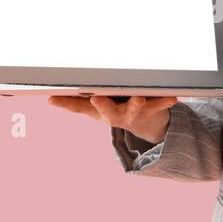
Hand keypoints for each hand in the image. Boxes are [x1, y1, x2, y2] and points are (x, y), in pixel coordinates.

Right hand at [47, 94, 178, 144]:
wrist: (147, 124)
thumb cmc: (116, 109)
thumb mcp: (93, 110)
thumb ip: (74, 103)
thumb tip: (49, 99)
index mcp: (102, 112)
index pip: (82, 108)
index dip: (69, 104)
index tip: (54, 98)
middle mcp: (118, 114)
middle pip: (109, 111)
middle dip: (103, 105)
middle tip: (96, 99)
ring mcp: (137, 112)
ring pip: (135, 108)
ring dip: (137, 104)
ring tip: (138, 98)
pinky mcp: (155, 107)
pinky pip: (160, 104)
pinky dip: (165, 101)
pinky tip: (172, 97)